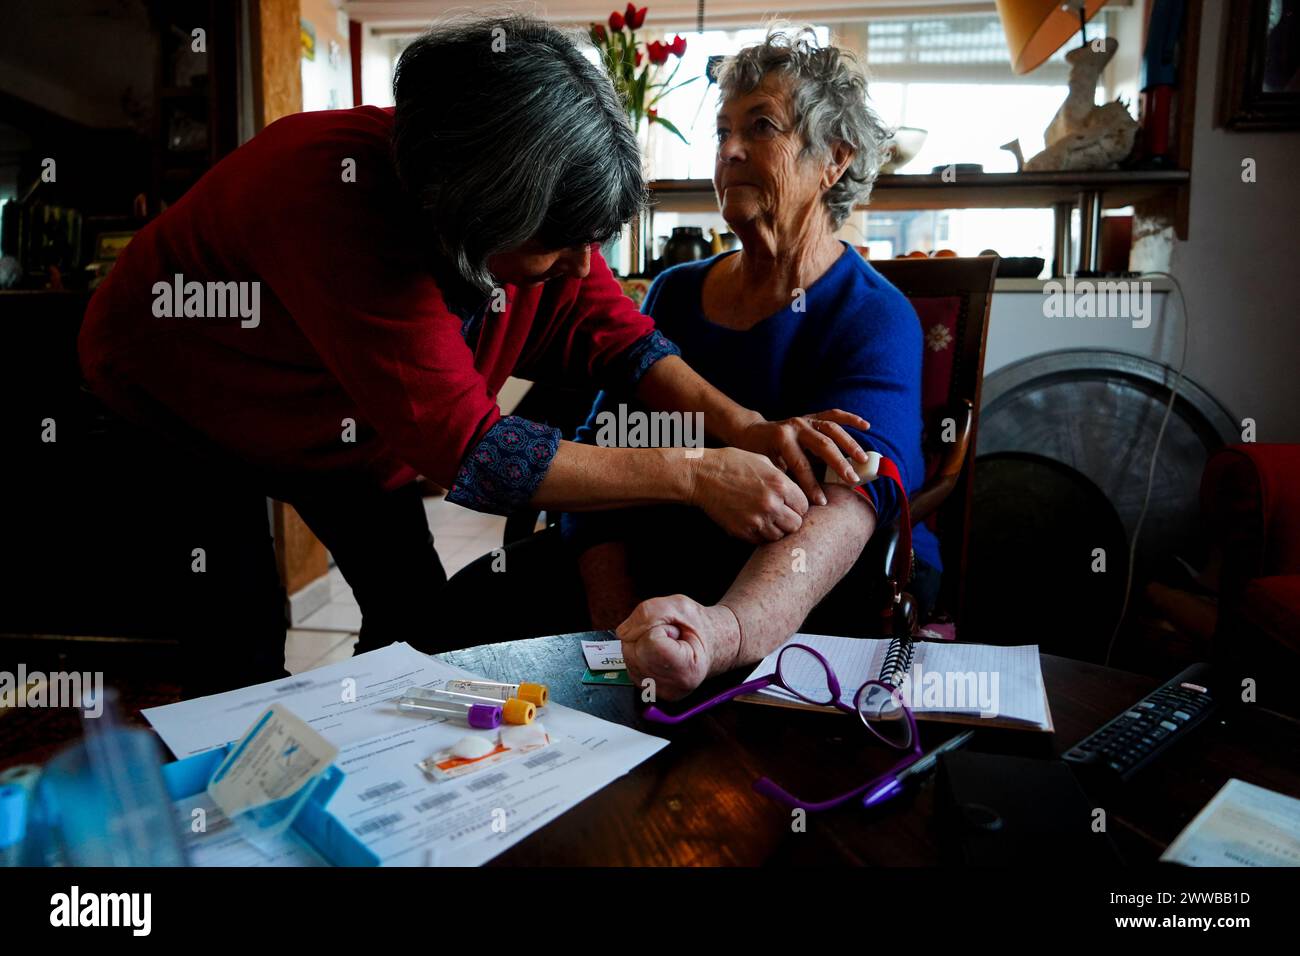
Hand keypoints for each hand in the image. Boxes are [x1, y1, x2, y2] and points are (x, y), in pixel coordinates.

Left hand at [617, 595, 740, 701]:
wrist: (712, 644)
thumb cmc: (699, 627)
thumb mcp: (679, 605)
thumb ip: (650, 612)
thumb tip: (624, 631)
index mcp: (687, 669)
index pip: (650, 643)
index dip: (658, 628)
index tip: (675, 632)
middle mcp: (673, 687)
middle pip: (633, 650)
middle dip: (646, 634)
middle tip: (670, 636)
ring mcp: (659, 692)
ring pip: (627, 657)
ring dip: (641, 643)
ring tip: (665, 644)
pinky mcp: (648, 690)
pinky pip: (629, 665)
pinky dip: (639, 653)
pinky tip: (658, 653)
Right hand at [687, 446, 808, 543]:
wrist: (701, 476)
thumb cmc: (731, 464)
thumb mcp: (762, 462)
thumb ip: (782, 479)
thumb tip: (795, 492)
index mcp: (780, 485)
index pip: (804, 506)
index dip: (797, 505)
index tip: (789, 504)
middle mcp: (772, 505)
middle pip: (796, 524)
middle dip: (790, 519)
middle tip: (780, 513)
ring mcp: (757, 520)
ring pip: (780, 535)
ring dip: (775, 528)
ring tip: (765, 518)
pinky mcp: (742, 531)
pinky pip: (761, 540)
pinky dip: (760, 534)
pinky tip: (753, 522)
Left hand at [735, 409, 870, 506]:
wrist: (750, 432)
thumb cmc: (757, 453)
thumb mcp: (765, 466)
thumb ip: (783, 477)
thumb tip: (797, 499)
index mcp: (782, 438)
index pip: (801, 465)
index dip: (812, 485)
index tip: (822, 502)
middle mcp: (795, 426)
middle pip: (823, 445)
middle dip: (839, 464)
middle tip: (852, 480)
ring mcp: (804, 419)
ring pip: (832, 429)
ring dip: (850, 444)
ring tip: (862, 459)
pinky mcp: (811, 416)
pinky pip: (833, 414)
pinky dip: (850, 418)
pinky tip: (865, 426)